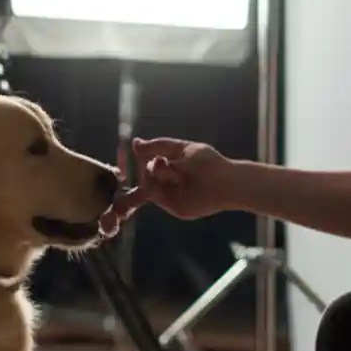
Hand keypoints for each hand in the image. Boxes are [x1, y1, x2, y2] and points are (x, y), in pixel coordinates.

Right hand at [100, 137, 235, 235]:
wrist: (225, 182)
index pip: (145, 163)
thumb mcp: (181, 149)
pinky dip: (144, 191)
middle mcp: (166, 180)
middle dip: (146, 167)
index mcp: (168, 165)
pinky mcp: (172, 206)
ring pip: (149, 179)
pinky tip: (154, 185)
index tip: (124, 154)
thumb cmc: (207, 163)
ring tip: (182, 173)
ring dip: (162, 172)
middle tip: (163, 163)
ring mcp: (167, 194)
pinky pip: (150, 195)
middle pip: (144, 172)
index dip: (133, 160)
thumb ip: (157, 147)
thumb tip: (134, 143)